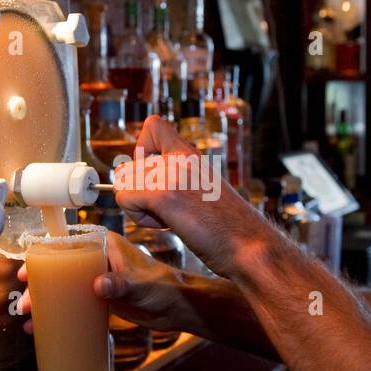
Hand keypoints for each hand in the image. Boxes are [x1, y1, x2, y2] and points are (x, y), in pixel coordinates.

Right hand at [17, 230, 188, 334]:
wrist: (176, 307)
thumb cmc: (163, 287)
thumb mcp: (139, 284)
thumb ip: (120, 284)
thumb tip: (99, 285)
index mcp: (104, 246)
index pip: (67, 244)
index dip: (43, 256)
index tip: (27, 270)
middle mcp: (97, 260)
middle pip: (59, 268)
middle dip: (39, 285)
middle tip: (26, 302)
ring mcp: (97, 279)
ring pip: (63, 287)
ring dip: (45, 301)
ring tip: (29, 319)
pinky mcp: (100, 298)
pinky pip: (74, 302)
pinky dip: (59, 312)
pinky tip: (44, 326)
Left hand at [111, 115, 272, 276]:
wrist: (248, 245)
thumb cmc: (226, 227)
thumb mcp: (201, 188)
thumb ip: (174, 177)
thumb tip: (135, 181)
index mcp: (190, 153)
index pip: (153, 125)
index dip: (142, 152)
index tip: (155, 177)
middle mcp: (181, 157)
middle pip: (127, 167)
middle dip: (139, 194)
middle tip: (169, 211)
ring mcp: (172, 173)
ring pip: (122, 184)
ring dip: (139, 208)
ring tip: (170, 218)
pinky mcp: (165, 194)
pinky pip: (125, 198)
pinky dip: (138, 218)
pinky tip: (167, 224)